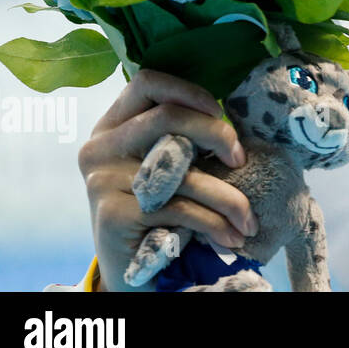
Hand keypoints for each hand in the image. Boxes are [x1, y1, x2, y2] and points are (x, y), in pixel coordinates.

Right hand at [78, 69, 258, 290]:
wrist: (129, 265)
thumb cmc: (156, 205)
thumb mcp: (164, 163)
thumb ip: (181, 135)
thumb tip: (231, 118)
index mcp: (112, 125)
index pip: (147, 82)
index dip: (189, 90)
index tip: (220, 111)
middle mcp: (100, 147)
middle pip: (168, 116)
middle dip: (216, 134)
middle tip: (241, 160)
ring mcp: (101, 179)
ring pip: (182, 170)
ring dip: (228, 197)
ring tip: (248, 218)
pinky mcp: (112, 213)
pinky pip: (180, 208)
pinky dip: (215, 223)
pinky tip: (231, 236)